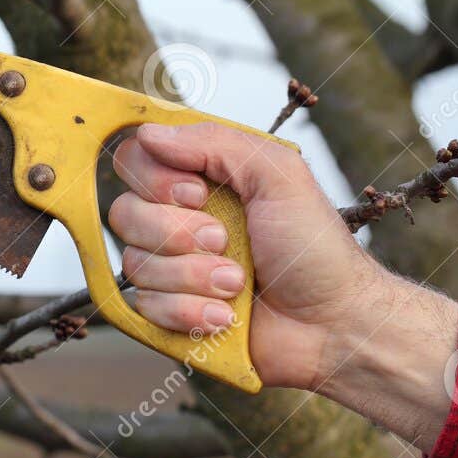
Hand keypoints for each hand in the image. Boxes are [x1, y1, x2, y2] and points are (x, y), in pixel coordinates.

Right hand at [108, 123, 457, 446]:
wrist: (333, 324)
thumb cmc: (315, 248)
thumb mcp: (278, 175)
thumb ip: (215, 142)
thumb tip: (149, 132)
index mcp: (202, 179)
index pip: (136, 160)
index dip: (154, 177)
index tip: (197, 193)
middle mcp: (181, 220)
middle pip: (124, 213)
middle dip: (176, 232)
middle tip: (224, 241)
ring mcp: (175, 268)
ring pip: (136, 264)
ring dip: (192, 276)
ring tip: (237, 284)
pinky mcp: (172, 314)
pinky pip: (145, 308)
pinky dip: (189, 312)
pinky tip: (226, 316)